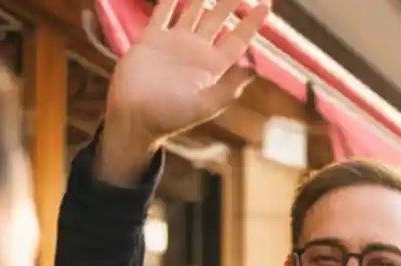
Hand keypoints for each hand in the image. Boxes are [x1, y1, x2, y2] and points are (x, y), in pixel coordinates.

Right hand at [97, 0, 269, 184]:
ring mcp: (174, 42)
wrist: (133, 118)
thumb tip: (254, 69)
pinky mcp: (151, 38)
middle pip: (218, 18)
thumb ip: (229, 88)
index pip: (238, 40)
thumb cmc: (170, 117)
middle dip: (231, 0)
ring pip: (193, 10)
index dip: (252, 23)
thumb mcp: (204, 106)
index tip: (267, 4)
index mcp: (212, 67)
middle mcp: (196, 50)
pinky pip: (163, 11)